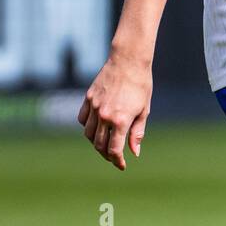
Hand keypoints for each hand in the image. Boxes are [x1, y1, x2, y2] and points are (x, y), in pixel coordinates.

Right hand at [78, 48, 151, 169]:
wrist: (128, 60)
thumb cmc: (141, 85)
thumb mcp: (143, 110)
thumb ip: (137, 133)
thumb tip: (134, 152)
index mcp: (121, 120)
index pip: (114, 150)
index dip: (118, 161)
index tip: (122, 165)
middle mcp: (104, 115)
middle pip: (99, 145)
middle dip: (107, 154)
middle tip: (114, 157)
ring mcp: (94, 106)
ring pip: (88, 134)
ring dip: (95, 143)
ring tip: (104, 143)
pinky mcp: (88, 98)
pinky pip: (82, 119)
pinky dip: (87, 127)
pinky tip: (95, 128)